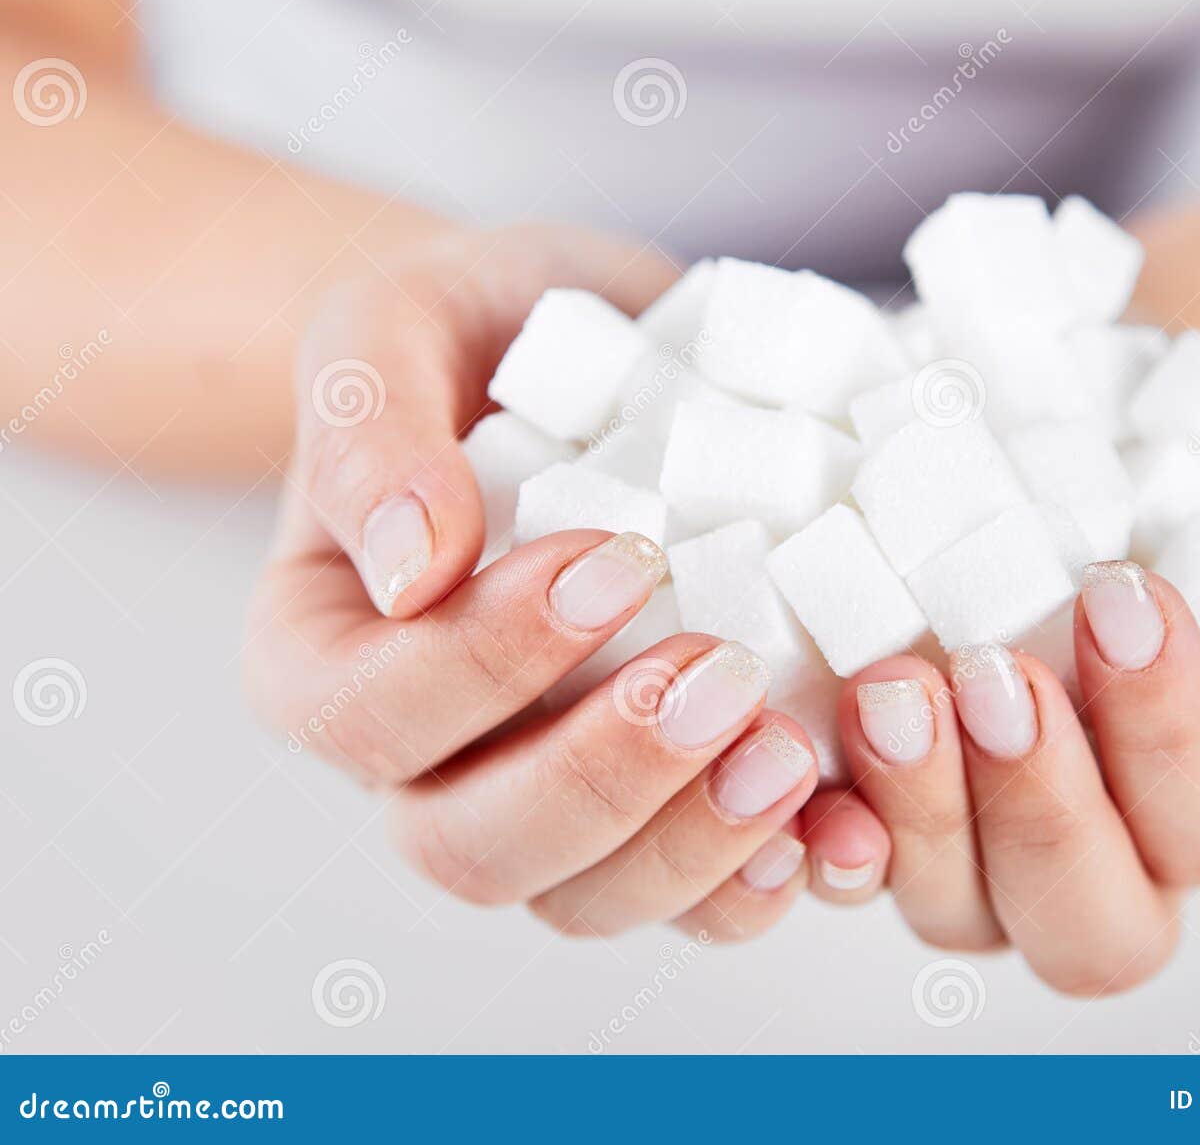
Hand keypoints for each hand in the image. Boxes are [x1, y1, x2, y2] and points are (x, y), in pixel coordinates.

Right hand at [244, 226, 817, 942]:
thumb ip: (371, 427)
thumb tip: (410, 564)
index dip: (484, 666)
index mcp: (329, 662)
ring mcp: (549, 798)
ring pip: (588, 902)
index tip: (614, 560)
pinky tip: (840, 831)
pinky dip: (771, 881)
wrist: (598, 353)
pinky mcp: (668, 803)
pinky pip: (701, 899)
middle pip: (472, 848)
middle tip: (720, 673)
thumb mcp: (398, 329)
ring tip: (791, 758)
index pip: (366, 718)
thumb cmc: (480, 337)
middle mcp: (428, 760)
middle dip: (600, 780)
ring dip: (691, 851)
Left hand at [799, 412, 1199, 993]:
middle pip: (1095, 930)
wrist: (1089, 412)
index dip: (1173, 738)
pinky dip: (824, 836)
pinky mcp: (878, 805)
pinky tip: (800, 768)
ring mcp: (980, 846)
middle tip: (997, 677)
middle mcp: (1106, 850)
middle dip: (1045, 811)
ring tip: (890, 689)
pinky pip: (845, 870)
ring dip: (923, 812)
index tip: (1122, 597)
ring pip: (961, 915)